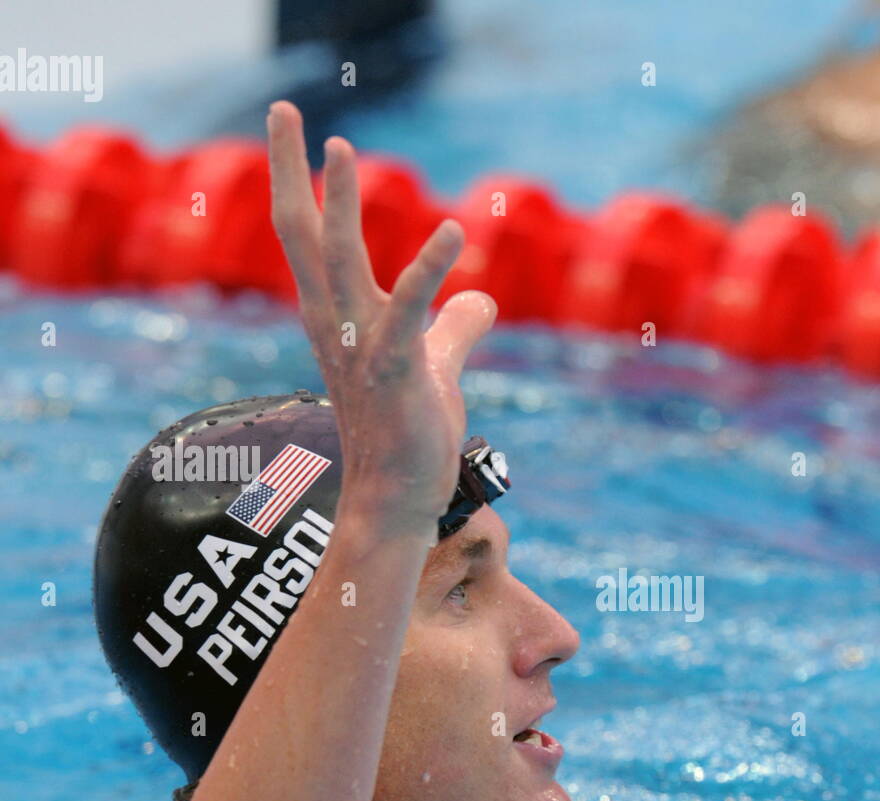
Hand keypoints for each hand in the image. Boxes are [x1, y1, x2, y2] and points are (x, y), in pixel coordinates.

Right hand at [267, 101, 496, 531]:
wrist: (400, 501)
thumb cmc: (412, 437)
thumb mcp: (434, 369)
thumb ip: (454, 329)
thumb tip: (480, 299)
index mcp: (339, 319)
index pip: (310, 240)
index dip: (303, 184)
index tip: (299, 133)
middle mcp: (337, 326)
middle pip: (303, 235)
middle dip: (293, 170)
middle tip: (285, 108)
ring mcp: (360, 349)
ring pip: (338, 264)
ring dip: (338, 204)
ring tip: (340, 146)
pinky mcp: (394, 373)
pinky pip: (407, 313)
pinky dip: (428, 271)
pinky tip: (452, 231)